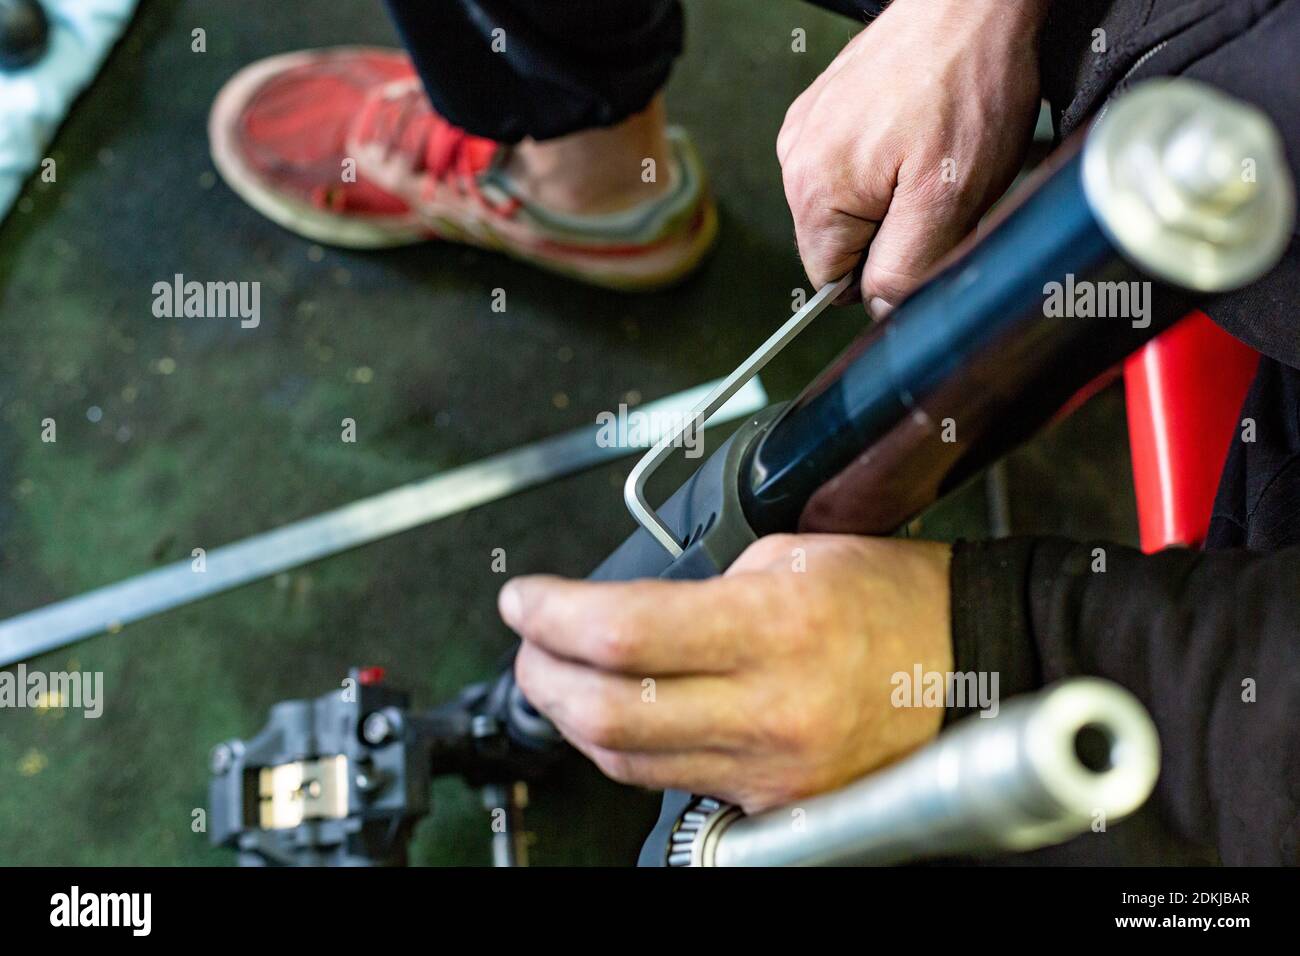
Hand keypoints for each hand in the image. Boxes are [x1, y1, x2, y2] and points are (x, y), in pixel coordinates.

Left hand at [498, 534, 951, 812]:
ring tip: (555, 675)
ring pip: (626, 759)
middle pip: (606, 711)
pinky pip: (669, 782)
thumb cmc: (895, 602)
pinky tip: (612, 714)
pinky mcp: (772, 801)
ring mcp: (771, 768)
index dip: (549, 613)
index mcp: (776, 628)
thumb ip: (702, 585)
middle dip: (540, 672)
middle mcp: (772, 709)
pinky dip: (623, 747)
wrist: (971, 666)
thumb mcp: (795, 554)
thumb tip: (621, 611)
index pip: (622, 633)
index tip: (522, 599)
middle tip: (527, 640)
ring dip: (570, 714)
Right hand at [777, 0, 1047, 314]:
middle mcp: (796, 158)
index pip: (831, 282)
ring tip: (934, 150)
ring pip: (850, 204)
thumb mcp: (948, 201)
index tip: (923, 232)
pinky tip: (920, 128)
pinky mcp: (827, 104)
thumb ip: (904, 269)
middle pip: (840, 242)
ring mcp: (809, 126)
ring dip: (895, 193)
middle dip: (892, 230)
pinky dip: (890, 158)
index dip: (884, 271)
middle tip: (939, 185)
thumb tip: (878, 308)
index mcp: (814, 190)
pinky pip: (854, 163)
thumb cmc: (966, 84)